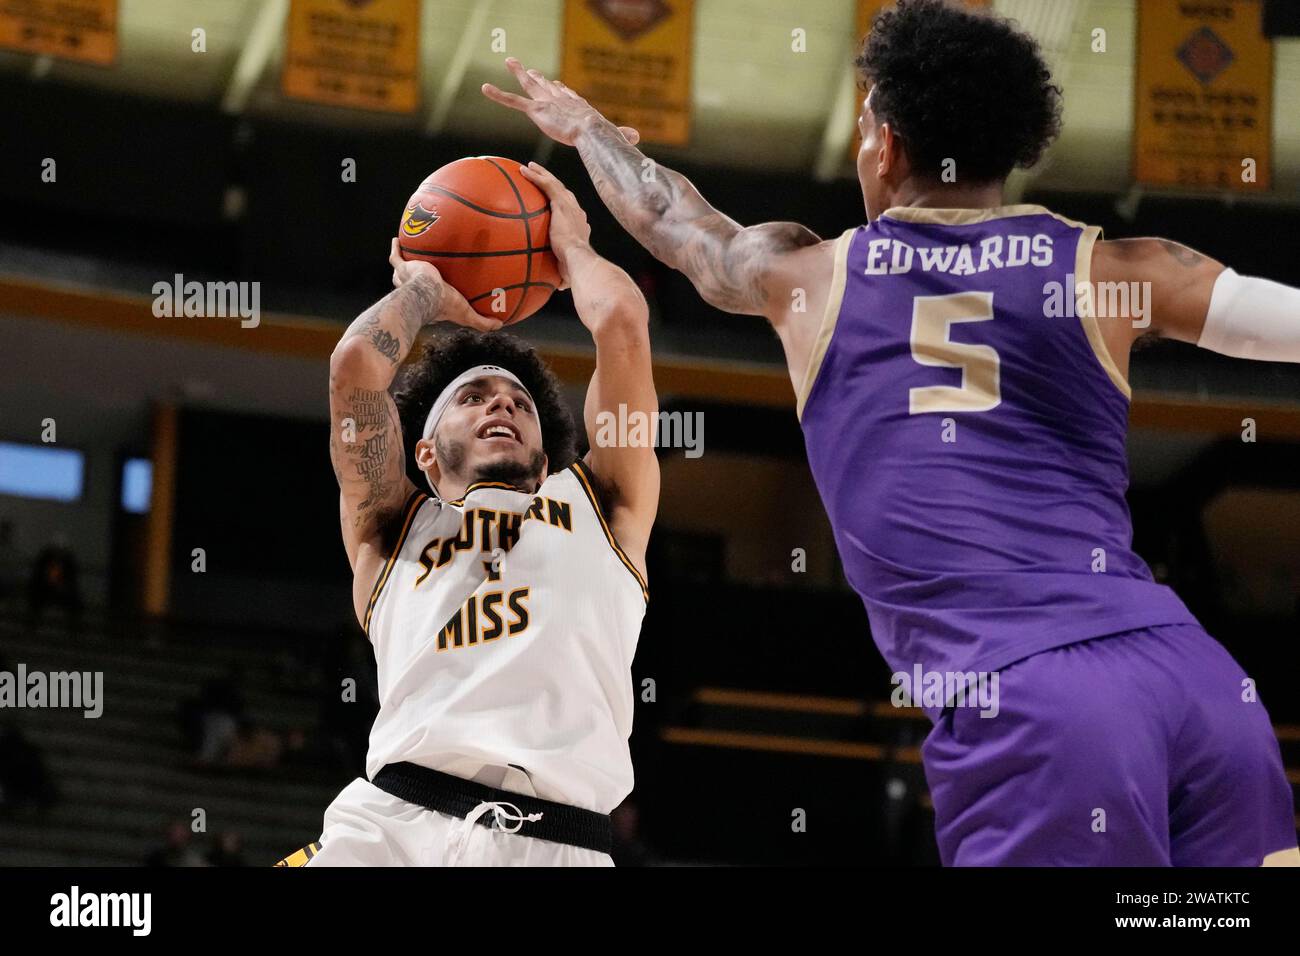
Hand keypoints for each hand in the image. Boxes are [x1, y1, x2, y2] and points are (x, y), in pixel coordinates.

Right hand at [388, 239, 501, 330]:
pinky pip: (396, 257)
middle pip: (411, 285)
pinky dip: (395, 248)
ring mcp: (406, 279)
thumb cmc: (445, 304)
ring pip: (401, 271)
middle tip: (419, 269)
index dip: (433, 295)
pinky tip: (397, 239)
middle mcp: (414, 291)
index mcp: (428, 301)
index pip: (429, 299)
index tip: (440, 290)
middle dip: (412, 280)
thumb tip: (500, 325)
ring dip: (403, 265)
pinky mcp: (402, 268)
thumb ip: (482, 321)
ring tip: (407, 254)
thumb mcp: (467, 314)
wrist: (426, 293)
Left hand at [482, 58, 639, 147]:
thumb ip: (622, 136)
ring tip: (510, 61)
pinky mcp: (536, 109)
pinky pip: (513, 101)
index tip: (555, 83)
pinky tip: (485, 89)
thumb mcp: (612, 135)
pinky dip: (498, 95)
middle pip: (547, 85)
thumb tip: (636, 139)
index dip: (560, 89)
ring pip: (529, 85)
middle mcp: (559, 99)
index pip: (565, 94)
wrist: (590, 130)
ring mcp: (546, 102)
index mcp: (575, 105)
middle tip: (531, 69)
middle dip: (539, 77)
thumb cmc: (603, 135)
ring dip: (519, 73)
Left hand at [518, 162, 589, 288]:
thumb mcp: (567, 271)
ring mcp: (570, 206)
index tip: (554, 203)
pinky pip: (547, 184)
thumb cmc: (575, 271)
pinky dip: (536, 176)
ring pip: (554, 184)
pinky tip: (524, 170)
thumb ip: (563, 274)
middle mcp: (577, 213)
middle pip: (563, 193)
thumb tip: (558, 286)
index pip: (571, 212)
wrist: (579, 261)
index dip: (563, 206)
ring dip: (542, 174)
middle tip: (541, 177)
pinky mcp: (561, 203)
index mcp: (579, 227)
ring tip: (529, 167)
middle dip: (552, 184)